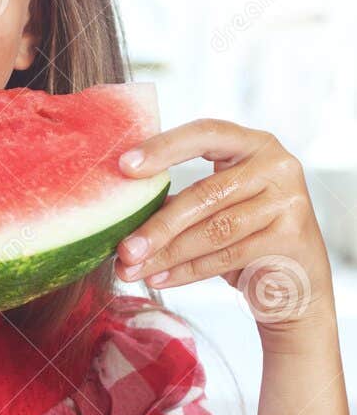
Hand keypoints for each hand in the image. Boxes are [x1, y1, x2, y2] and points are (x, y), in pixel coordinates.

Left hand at [112, 120, 334, 337]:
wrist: (294, 281)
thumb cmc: (245, 236)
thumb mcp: (214, 207)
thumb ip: (177, 199)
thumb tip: (120, 204)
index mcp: (252, 143)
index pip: (205, 134)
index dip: (164, 148)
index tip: (124, 166)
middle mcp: (276, 165)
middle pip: (206, 193)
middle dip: (159, 225)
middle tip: (123, 248)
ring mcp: (288, 200)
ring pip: (215, 229)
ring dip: (168, 253)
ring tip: (133, 268)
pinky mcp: (290, 237)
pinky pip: (228, 256)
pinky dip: (188, 271)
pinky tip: (160, 278)